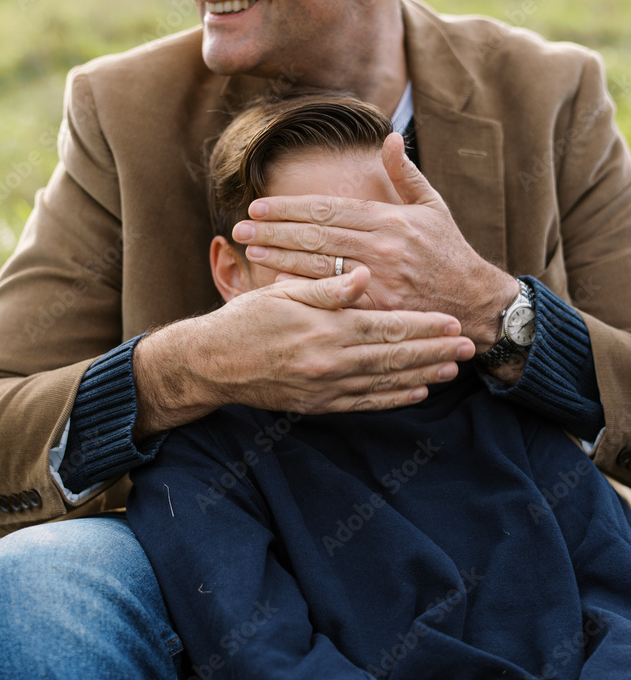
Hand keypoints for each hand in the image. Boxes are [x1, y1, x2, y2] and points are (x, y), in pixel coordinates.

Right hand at [132, 265, 474, 438]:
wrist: (213, 363)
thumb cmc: (247, 320)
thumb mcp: (283, 292)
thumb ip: (327, 288)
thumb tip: (364, 275)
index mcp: (326, 328)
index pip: (386, 326)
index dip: (422, 325)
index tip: (450, 322)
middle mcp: (331, 360)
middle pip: (394, 356)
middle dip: (433, 351)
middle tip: (466, 346)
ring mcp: (326, 387)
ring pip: (385, 381)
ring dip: (421, 375)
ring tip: (451, 370)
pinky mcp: (318, 404)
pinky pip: (364, 403)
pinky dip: (393, 398)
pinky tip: (416, 392)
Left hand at [232, 132, 518, 351]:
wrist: (473, 301)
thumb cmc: (449, 252)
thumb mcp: (434, 206)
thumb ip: (406, 174)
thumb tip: (390, 138)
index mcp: (390, 219)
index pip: (329, 210)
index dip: (291, 208)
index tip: (260, 206)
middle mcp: (382, 247)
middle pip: (317, 236)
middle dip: (275, 231)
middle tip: (240, 228)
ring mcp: (380, 280)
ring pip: (320, 265)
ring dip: (280, 258)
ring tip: (250, 250)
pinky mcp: (379, 309)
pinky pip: (334, 298)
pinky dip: (305, 292)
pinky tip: (276, 286)